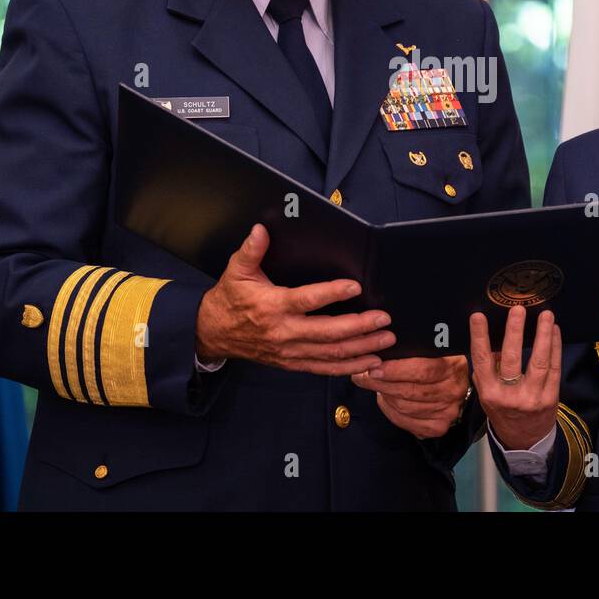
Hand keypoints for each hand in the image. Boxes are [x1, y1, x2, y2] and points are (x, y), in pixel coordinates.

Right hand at [195, 224, 394, 375]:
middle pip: (327, 333)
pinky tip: (369, 362)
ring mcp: (289, 351)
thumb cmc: (230, 299)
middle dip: (359, 326)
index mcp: (272, 306)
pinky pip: (324, 368)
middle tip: (384, 319)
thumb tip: (261, 229)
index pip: (307, 300)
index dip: (332, 294)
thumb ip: (251, 250)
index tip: (355, 287)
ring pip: (330, 354)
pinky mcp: (292, 363)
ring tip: (385, 339)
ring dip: (361, 348)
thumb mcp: (236, 271)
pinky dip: (348, 367)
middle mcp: (284, 332)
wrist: (213, 333)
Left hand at [351, 356, 469, 438]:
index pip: (422, 370)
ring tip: (376, 385)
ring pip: (405, 407)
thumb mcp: (430, 347)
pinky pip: (406, 422)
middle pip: (410, 391)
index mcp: (454, 366)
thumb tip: (375, 352)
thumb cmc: (436, 360)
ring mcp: (448, 411)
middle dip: (383, 384)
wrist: (452, 381)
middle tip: (365, 376)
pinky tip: (385, 400)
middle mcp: (454, 390)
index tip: (374, 368)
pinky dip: (390, 411)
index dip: (395, 370)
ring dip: (385, 396)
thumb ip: (408, 347)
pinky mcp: (439, 427)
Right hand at [468, 306, 560, 451]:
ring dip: (543, 335)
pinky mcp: (551, 398)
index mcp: (489, 393)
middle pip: (512, 359)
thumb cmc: (502, 410)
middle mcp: (509, 396)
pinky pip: (554, 368)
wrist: (524, 440)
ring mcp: (532, 397)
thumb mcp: (487, 393)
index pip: (482, 360)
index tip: (478, 316)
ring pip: (539, 362)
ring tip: (545, 315)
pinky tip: (554, 331)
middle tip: (517, 309)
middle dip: (515, 332)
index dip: (479, 337)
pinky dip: (555, 347)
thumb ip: (487, 370)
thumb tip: (493, 337)